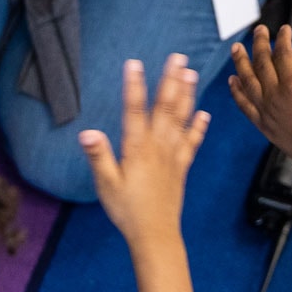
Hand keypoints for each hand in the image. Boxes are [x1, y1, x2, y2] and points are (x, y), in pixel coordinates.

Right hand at [80, 55, 211, 250]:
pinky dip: (198, 127)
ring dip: (187, 95)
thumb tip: (87, 132)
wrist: (154, 234)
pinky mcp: (181, 167)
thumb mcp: (106, 184)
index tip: (134, 63)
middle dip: (170, 80)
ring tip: (191, 73)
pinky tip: (204, 113)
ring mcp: (172, 155)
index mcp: (137, 149)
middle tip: (177, 57)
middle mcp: (158, 147)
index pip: (134, 110)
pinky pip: (191, 143)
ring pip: (181, 119)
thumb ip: (98, 156)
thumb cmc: (127, 210)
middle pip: (165, 108)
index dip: (134, 86)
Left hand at [228, 25, 291, 173]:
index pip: (282, 53)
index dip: (283, 38)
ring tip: (236, 48)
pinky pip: (243, 104)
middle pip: (261, 62)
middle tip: (259, 29)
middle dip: (260, 42)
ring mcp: (265, 111)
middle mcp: (274, 95)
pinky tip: (233, 80)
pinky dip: (236, 90)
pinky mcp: (262, 124)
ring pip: (247, 80)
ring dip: (240, 61)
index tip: (285, 29)